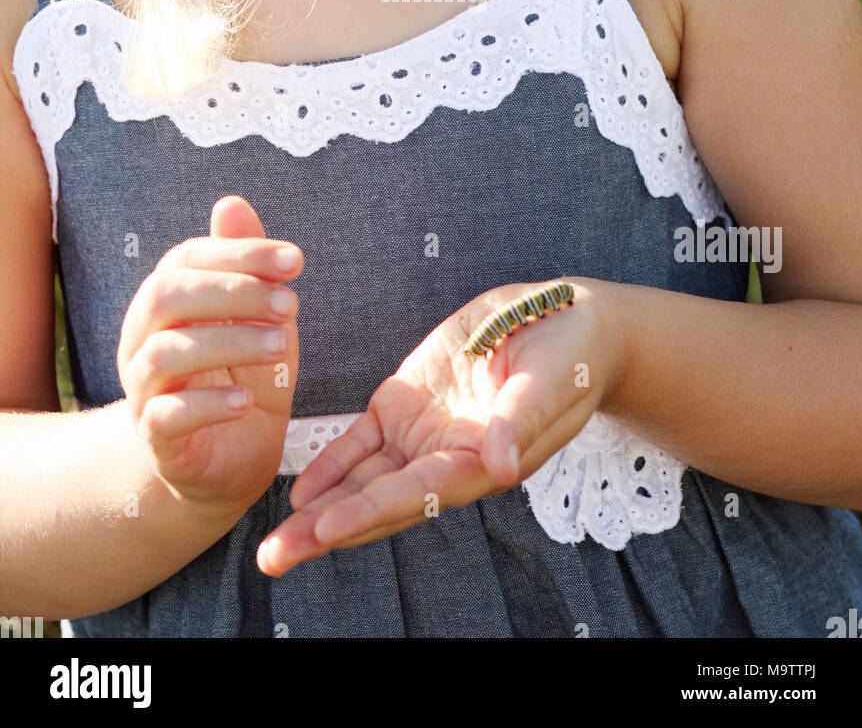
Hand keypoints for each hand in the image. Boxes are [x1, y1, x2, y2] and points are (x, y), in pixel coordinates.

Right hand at [118, 196, 303, 514]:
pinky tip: (246, 399)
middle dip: (231, 291)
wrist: (225, 460)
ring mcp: (143, 389)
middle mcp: (143, 338)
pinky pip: (166, 416)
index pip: (189, 258)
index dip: (240, 253)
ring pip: (166, 353)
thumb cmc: (240, 375)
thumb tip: (231, 202)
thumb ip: (245, 267)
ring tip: (282, 345)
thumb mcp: (255, 319)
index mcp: (167, 300)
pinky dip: (208, 405)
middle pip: (166, 296)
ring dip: (229, 342)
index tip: (295, 260)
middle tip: (290, 302)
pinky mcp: (155, 438)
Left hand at [257, 276, 627, 572]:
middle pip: (377, 502)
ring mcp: (423, 434)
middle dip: (325, 532)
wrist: (564, 321)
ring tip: (274, 543)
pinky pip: (361, 441)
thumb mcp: (550, 382)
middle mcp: (446, 459)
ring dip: (318, 510)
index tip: (324, 530)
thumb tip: (498, 468)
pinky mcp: (407, 402)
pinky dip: (331, 464)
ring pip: (361, 479)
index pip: (417, 494)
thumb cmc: (570, 355)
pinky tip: (299, 491)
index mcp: (481, 463)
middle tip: (274, 558)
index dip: (370, 512)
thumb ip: (518, 421)